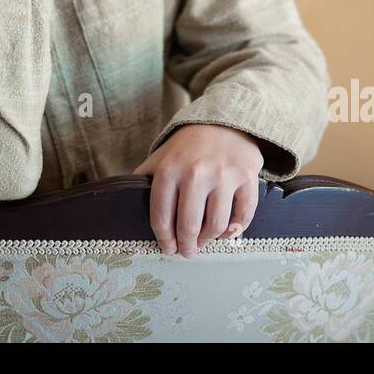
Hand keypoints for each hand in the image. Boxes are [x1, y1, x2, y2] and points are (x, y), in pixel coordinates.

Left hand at [131, 124, 263, 256]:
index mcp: (169, 170)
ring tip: (204, 241)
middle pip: (189, 226)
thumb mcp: (160, 157)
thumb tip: (126, 205)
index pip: (161, 217)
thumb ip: (144, 180)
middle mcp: (196, 173)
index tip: (168, 249)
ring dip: (208, 240)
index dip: (164, 240)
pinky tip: (225, 232)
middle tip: (187, 252)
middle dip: (187, 246)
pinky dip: (235, 230)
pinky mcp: (246, 177)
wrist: (224, 122)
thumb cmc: (188, 146)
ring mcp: (223, 175)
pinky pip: (243, 216)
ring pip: (216, 225)